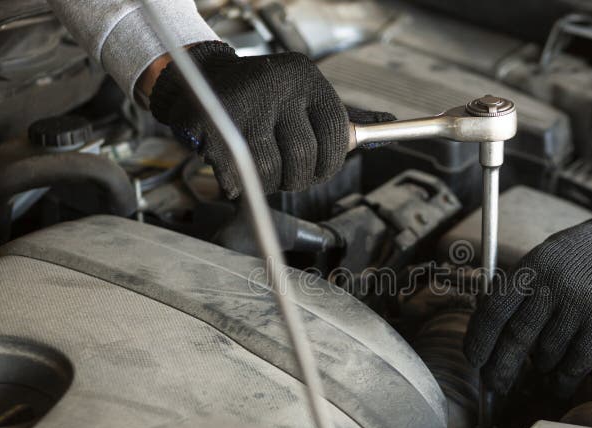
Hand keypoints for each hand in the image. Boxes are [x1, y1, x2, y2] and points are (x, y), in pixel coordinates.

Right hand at [148, 41, 393, 196]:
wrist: (203, 79)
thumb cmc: (265, 95)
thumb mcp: (309, 95)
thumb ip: (346, 116)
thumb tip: (388, 125)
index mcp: (309, 80)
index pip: (338, 138)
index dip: (330, 164)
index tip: (319, 169)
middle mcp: (280, 87)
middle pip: (304, 159)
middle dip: (296, 178)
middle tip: (285, 173)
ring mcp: (246, 104)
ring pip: (270, 171)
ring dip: (265, 183)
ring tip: (258, 167)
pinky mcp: (214, 123)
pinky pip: (236, 176)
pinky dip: (236, 184)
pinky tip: (234, 168)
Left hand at [464, 183, 591, 396]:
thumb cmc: (588, 253)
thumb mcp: (548, 256)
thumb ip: (523, 288)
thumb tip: (493, 332)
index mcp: (532, 267)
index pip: (493, 311)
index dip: (479, 340)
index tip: (474, 360)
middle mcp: (551, 285)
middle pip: (515, 338)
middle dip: (501, 368)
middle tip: (496, 384)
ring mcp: (578, 304)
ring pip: (546, 354)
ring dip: (540, 369)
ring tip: (540, 372)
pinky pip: (575, 363)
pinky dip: (563, 380)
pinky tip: (558, 386)